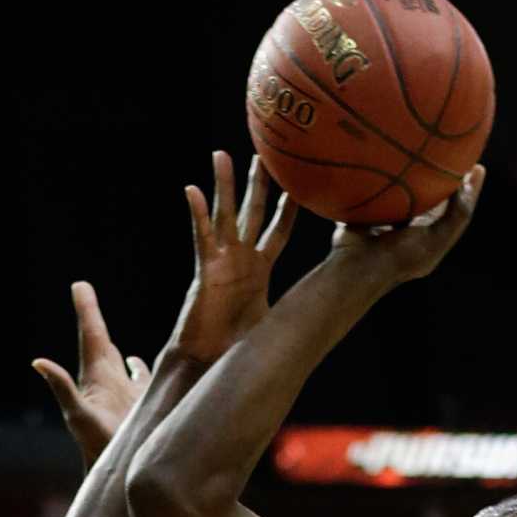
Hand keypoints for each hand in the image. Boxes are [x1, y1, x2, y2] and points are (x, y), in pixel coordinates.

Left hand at [33, 283, 150, 469]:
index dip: (86, 311)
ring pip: (124, 360)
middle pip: (101, 342)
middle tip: (82, 290)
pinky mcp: (143, 405)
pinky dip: (146, 368)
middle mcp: (110, 380)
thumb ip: (61, 387)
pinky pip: (146, 379)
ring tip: (105, 326)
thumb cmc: (95, 446)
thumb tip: (38, 362)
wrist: (117, 472)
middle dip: (93, 317)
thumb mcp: (78, 416)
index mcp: (96, 376)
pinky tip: (144, 363)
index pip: (92, 336)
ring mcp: (126, 392)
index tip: (79, 286)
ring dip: (117, 343)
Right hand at [170, 150, 296, 364]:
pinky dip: (197, 214)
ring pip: (224, 215)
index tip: (304, 184)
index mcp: (259, 270)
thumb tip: (325, 314)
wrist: (209, 363)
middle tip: (265, 153)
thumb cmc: (238, 347)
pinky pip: (202, 238)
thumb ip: (294, 309)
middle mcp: (241, 260)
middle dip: (258, 184)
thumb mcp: (275, 321)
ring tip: (222, 155)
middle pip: (252, 213)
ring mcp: (221, 262)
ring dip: (223, 186)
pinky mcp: (205, 271)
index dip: (290, 209)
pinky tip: (191, 190)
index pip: (279, 232)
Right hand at [328, 165, 484, 288]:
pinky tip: (394, 160)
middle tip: (454, 154)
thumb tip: (464, 184)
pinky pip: (382, 191)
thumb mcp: (436, 239)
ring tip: (426, 152)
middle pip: (434, 200)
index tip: (478, 167)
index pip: (455, 212)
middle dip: (444, 180)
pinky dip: (388, 179)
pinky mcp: (368, 215)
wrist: (355, 266)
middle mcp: (411, 231)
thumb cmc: (398, 256)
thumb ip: (457, 214)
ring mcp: (388, 223)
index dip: (469, 191)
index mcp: (430, 239)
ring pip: (408, 194)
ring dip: (417, 176)